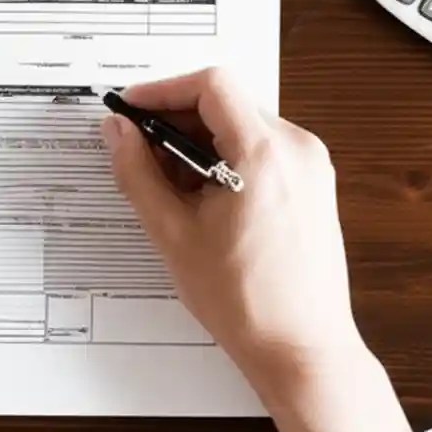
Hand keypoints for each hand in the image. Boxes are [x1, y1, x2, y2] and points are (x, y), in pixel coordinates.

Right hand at [101, 69, 409, 431]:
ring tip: (170, 186)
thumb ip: (137, 172)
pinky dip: (226, 158)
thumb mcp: (172, 232)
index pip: (210, 85)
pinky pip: (263, 149)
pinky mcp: (314, 184)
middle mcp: (296, 148)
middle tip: (139, 152)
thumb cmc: (245, 300)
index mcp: (264, 153)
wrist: (300, 346)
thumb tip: (118, 133)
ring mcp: (311, 165)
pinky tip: (202, 198)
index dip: (162, 90)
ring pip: (242, 125)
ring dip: (200, 142)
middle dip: (176, 121)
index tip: (131, 110)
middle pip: (226, 102)